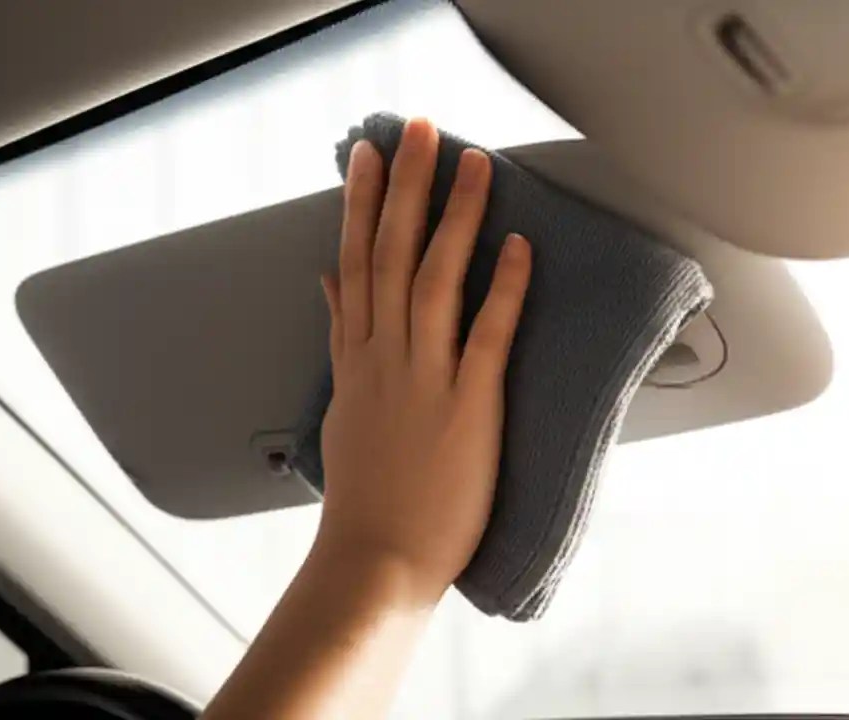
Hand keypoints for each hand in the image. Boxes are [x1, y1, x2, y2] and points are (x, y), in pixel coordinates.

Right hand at [316, 118, 531, 603]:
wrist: (374, 561)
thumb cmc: (365, 494)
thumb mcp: (341, 405)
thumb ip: (342, 339)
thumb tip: (330, 286)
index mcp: (357, 359)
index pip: (356, 264)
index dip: (362, 205)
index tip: (368, 155)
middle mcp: (385, 358)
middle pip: (391, 255)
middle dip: (405, 186)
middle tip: (418, 130)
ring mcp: (425, 380)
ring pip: (435, 281)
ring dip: (454, 218)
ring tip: (471, 164)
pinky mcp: (468, 408)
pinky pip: (487, 337)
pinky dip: (503, 289)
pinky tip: (517, 247)